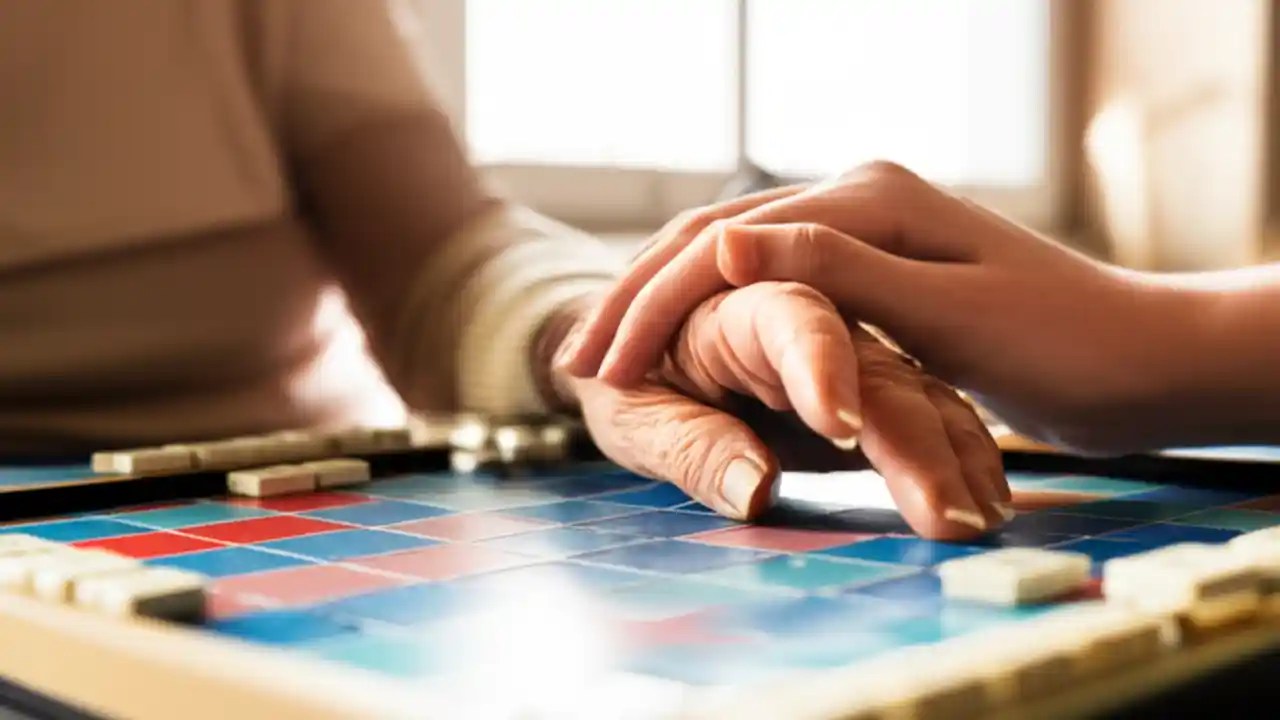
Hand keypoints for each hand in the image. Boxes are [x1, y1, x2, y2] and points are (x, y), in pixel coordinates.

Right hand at [559, 162, 1202, 454]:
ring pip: (732, 254)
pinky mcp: (873, 263)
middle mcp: (856, 200)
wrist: (1140, 355)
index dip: (651, 306)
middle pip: (713, 238)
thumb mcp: (947, 310)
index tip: (595, 371)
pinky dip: (711, 311)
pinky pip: (768, 278)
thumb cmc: (1058, 342)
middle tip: (573, 364)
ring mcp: (864, 228)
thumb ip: (837, 271)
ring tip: (604, 353)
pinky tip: (678, 336)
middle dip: (636, 300)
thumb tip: (726, 244)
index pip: (723, 245)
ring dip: (663, 303)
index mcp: (865, 203)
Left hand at [560, 281, 1009, 539]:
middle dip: (911, 443)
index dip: (819, 368)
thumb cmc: (629, 382)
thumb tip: (757, 489)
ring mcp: (850, 356)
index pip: (792, 319)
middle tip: (945, 517)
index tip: (842, 429)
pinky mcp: (870, 392)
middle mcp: (811, 320)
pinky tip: (987, 505)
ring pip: (916, 394)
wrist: (638, 357)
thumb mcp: (636, 419)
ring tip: (982, 520)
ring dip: (952, 455)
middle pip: (874, 369)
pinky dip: (958, 459)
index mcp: (740, 305)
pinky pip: (927, 418)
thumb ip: (692, 448)